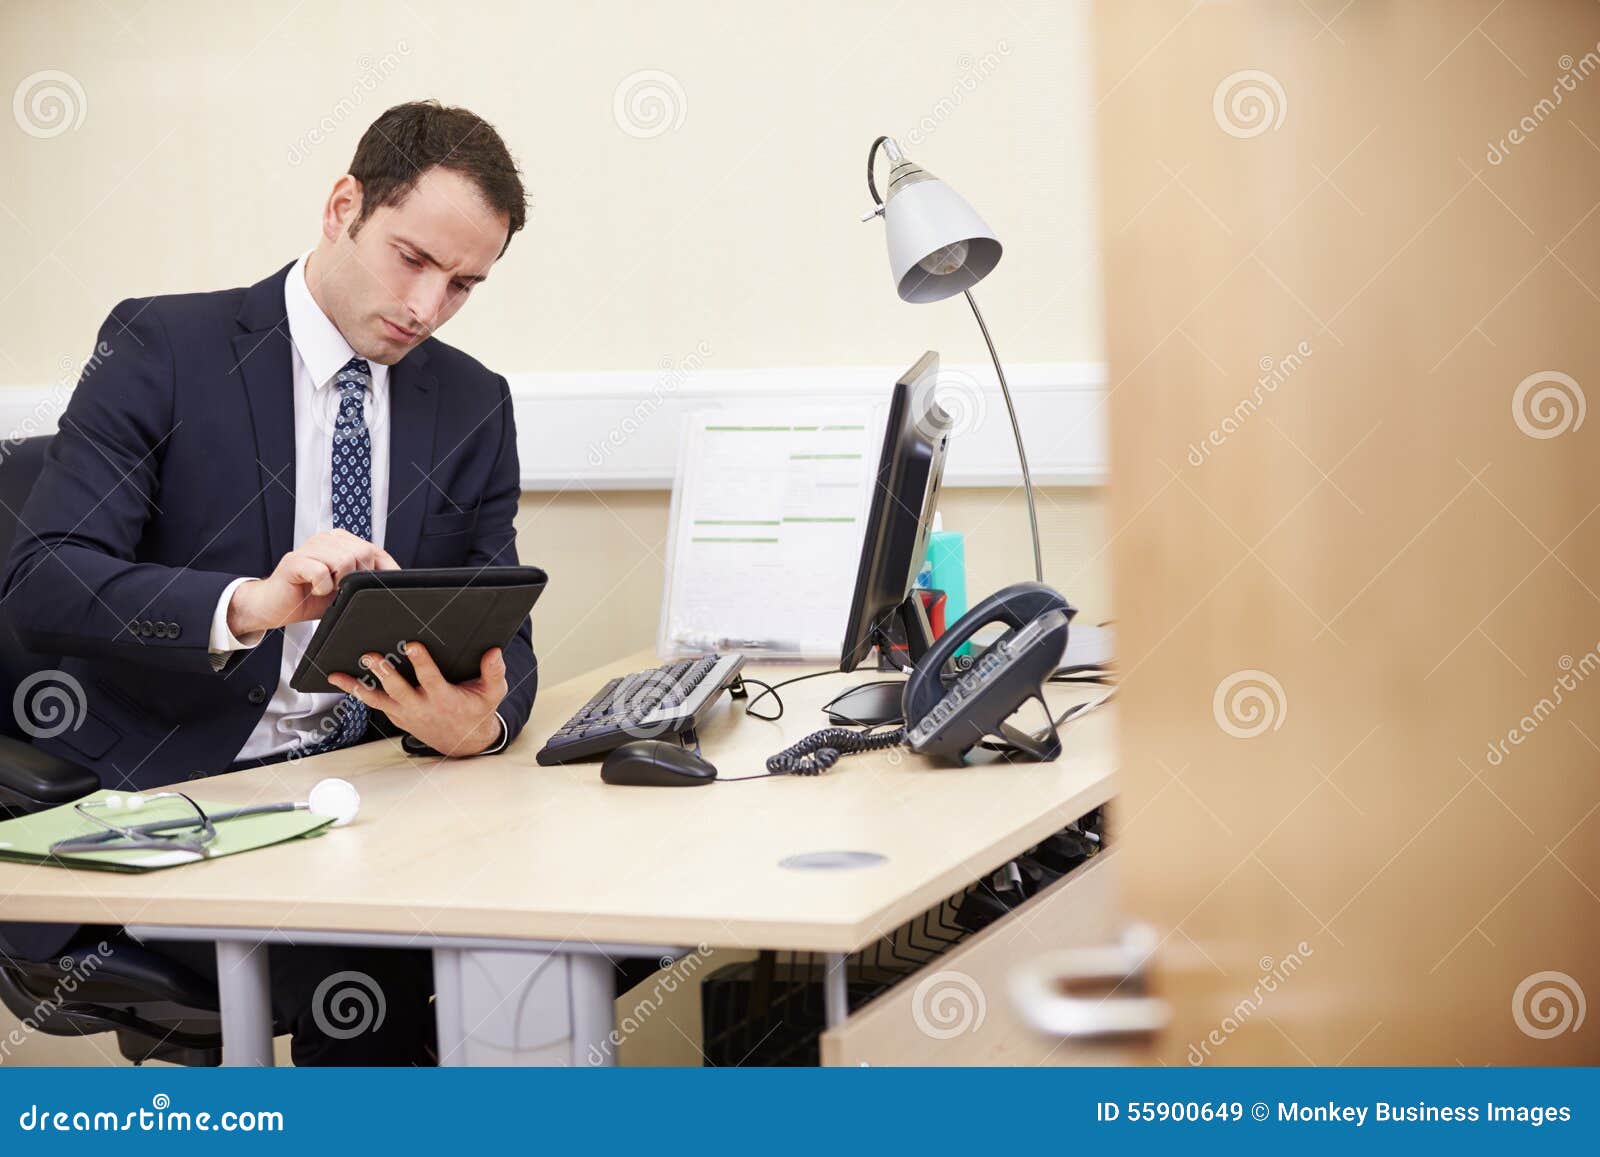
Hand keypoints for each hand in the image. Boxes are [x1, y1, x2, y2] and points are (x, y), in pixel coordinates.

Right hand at [227, 529, 398, 635]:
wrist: (273, 606)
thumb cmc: (309, 597)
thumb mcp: (345, 589)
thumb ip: (364, 580)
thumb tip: (393, 586)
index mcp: (342, 542)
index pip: (376, 551)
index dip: (386, 571)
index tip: (384, 589)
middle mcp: (327, 539)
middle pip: (363, 552)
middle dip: (358, 578)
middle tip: (341, 590)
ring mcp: (310, 546)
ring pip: (344, 560)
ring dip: (339, 584)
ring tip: (326, 590)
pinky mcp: (295, 561)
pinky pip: (321, 572)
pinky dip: (322, 588)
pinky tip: (314, 591)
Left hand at [329, 641, 508, 756]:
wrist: (463, 742)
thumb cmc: (477, 711)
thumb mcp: (493, 693)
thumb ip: (494, 672)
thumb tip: (494, 651)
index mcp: (444, 699)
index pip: (431, 679)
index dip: (421, 662)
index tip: (411, 646)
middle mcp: (421, 707)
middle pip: (398, 689)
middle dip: (384, 672)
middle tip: (371, 657)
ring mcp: (405, 713)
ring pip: (377, 700)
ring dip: (358, 687)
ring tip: (340, 675)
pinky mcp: (395, 715)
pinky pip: (373, 703)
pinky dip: (357, 692)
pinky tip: (341, 679)